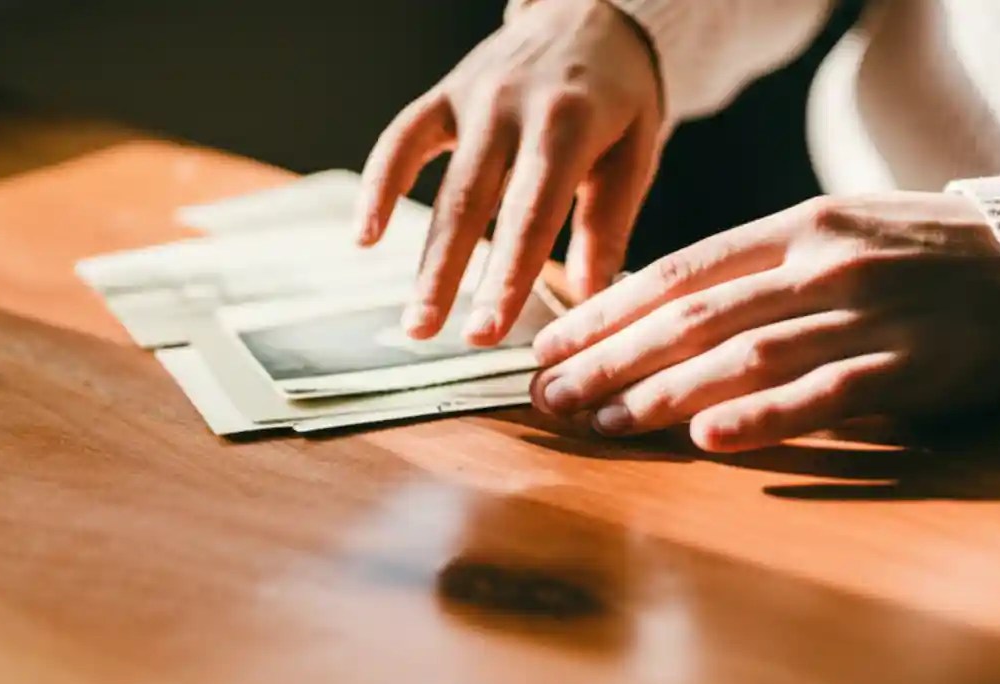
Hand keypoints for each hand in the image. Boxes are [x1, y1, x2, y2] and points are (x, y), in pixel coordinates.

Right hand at [354, 0, 662, 345]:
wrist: (589, 12)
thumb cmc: (618, 94)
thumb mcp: (635, 150)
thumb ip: (608, 223)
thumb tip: (590, 298)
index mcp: (567, 123)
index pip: (532, 213)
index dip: (507, 276)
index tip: (489, 332)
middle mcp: (511, 108)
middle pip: (472, 203)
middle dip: (449, 275)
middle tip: (431, 335)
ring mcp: (470, 98)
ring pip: (437, 185)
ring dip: (420, 256)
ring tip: (413, 319)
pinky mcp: (442, 96)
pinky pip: (400, 141)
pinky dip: (377, 186)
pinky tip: (364, 237)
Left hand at [530, 192, 999, 451]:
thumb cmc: (911, 252)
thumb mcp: (828, 232)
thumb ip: (750, 270)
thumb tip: (655, 311)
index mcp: (791, 228)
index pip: (677, 273)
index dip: (606, 311)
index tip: (552, 344)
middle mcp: (818, 265)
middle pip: (693, 317)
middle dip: (610, 358)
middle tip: (551, 396)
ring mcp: (865, 315)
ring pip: (744, 356)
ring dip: (663, 393)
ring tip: (603, 422)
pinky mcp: (909, 367)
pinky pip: (825, 395)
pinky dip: (762, 418)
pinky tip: (706, 439)